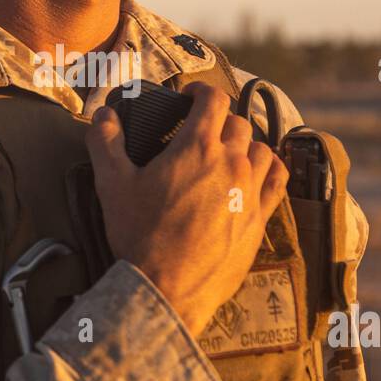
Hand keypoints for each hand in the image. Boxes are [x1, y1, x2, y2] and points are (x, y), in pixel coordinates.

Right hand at [85, 81, 288, 339]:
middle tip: (201, 130)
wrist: (166, 289)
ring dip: (245, 144)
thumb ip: (105, 142)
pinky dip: (270, 168)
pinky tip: (258, 171)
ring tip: (227, 152)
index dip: (200, 90)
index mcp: (196, 147)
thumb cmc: (139, 235)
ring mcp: (250, 192)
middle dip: (219, 120)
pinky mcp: (259, 219)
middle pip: (237, 123)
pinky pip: (278, 181)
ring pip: (261, 149)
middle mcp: (231, 163)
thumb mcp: (112, 184)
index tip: (189, 96)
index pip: (212, 99)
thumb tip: (103, 113)